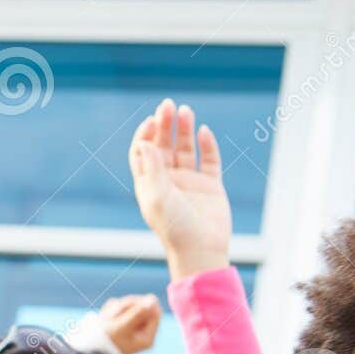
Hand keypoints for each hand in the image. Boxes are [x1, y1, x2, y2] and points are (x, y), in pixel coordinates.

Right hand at [99, 294, 160, 353]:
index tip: (130, 301)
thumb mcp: (122, 326)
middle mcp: (141, 334)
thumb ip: (138, 313)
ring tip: (105, 317)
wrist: (87, 351)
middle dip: (127, 306)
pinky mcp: (120, 325)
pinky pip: (121, 310)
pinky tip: (103, 317)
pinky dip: (112, 310)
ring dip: (117, 308)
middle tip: (114, 310)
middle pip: (142, 309)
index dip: (144, 303)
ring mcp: (131, 329)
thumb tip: (152, 299)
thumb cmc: (105, 342)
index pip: (154, 313)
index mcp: (146, 338)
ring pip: (131, 308)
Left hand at [130, 98, 231, 279]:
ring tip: (186, 110)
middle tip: (168, 105)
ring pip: (186, 150)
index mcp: (149, 185)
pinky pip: (209, 161)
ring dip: (184, 130)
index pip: (143, 153)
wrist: (202, 248)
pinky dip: (207, 145)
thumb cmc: (174, 226)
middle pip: (164, 146)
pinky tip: (204, 132)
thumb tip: (145, 142)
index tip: (150, 120)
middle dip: (165, 125)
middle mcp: (168, 181)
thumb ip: (152, 169)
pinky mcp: (210, 186)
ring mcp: (190, 183)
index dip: (145, 135)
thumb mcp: (158, 196)